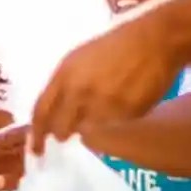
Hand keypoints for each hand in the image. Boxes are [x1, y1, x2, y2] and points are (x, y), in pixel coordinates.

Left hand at [30, 11, 180, 153]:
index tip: (36, 150)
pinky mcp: (127, 114)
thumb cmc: (114, 45)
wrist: (154, 40)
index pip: (41, 113)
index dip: (36, 135)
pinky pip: (113, 129)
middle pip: (61, 129)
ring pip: (87, 133)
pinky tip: (119, 109)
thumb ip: (63, 86)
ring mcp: (104, 104)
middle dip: (63, 133)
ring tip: (99, 113)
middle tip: (68, 133)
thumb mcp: (78, 59)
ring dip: (89, 128)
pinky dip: (112, 125)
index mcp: (64, 75)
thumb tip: (54, 113)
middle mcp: (80, 91)